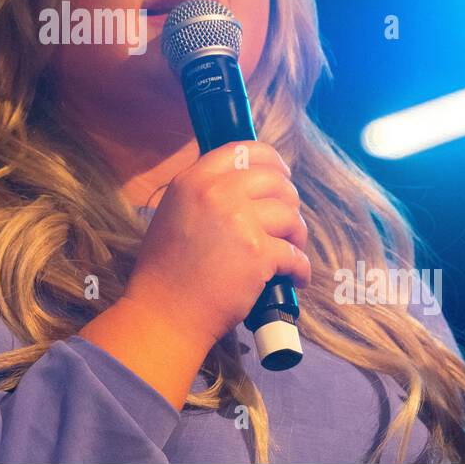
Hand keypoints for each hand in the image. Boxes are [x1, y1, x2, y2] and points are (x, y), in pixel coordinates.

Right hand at [124, 140, 311, 351]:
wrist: (164, 313)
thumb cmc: (165, 271)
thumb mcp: (173, 213)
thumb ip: (202, 193)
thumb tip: (241, 185)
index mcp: (193, 180)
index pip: (243, 150)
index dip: (270, 161)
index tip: (281, 176)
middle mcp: (216, 193)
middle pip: (275, 180)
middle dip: (289, 201)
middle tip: (286, 223)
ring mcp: (239, 221)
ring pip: (290, 215)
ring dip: (297, 235)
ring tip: (289, 251)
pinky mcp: (258, 253)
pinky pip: (296, 254)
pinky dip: (300, 268)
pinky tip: (295, 278)